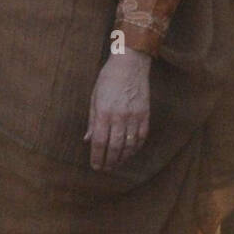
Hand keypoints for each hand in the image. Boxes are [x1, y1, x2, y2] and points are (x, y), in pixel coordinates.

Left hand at [85, 48, 150, 170]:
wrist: (130, 64)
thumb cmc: (108, 79)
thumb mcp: (94, 98)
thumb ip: (92, 121)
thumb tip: (88, 139)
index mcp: (103, 113)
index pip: (100, 142)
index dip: (97, 157)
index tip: (96, 166)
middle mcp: (119, 117)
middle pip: (114, 147)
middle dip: (109, 161)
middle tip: (105, 169)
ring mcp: (134, 116)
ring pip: (129, 145)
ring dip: (122, 158)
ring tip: (116, 164)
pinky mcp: (145, 114)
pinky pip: (141, 137)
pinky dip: (136, 148)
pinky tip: (130, 153)